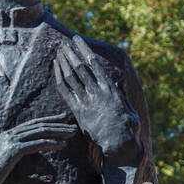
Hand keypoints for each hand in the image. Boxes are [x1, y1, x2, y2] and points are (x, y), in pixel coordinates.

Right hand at [0, 115, 76, 183]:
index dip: (48, 121)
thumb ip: (9, 157)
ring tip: (72, 134)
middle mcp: (9, 135)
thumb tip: (17, 158)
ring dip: (58, 132)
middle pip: (38, 125)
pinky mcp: (12, 151)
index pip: (31, 125)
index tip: (62, 121)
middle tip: (73, 125)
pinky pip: (36, 144)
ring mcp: (10, 141)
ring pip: (40, 132)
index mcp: (6, 136)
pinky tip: (62, 145)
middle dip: (57, 124)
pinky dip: (51, 143)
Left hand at [54, 35, 141, 167]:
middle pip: (80, 66)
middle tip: (64, 43)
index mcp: (110, 87)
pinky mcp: (78, 111)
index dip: (83, 49)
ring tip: (58, 51)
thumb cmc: (126, 126)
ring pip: (71, 76)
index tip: (77, 39)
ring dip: (64, 62)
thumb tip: (118, 80)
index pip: (93, 62)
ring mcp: (87, 101)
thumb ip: (120, 92)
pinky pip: (65, 91)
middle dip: (71, 53)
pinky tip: (56, 68)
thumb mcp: (127, 106)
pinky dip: (59, 77)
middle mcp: (97, 91)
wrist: (119, 143)